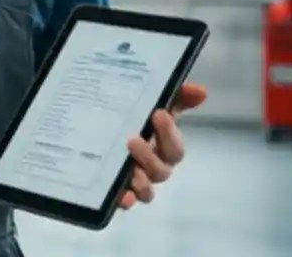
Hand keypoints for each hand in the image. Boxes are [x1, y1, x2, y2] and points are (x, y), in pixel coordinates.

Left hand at [118, 83, 207, 209]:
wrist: (90, 126)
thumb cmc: (130, 117)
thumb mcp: (148, 102)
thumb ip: (175, 97)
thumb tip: (201, 91)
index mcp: (161, 147)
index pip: (174, 147)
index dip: (170, 133)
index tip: (158, 114)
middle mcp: (151, 167)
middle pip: (161, 171)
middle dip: (150, 156)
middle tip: (132, 139)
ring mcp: (134, 182)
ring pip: (146, 191)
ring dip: (140, 181)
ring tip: (129, 169)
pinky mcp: (114, 192)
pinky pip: (124, 201)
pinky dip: (125, 200)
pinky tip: (121, 196)